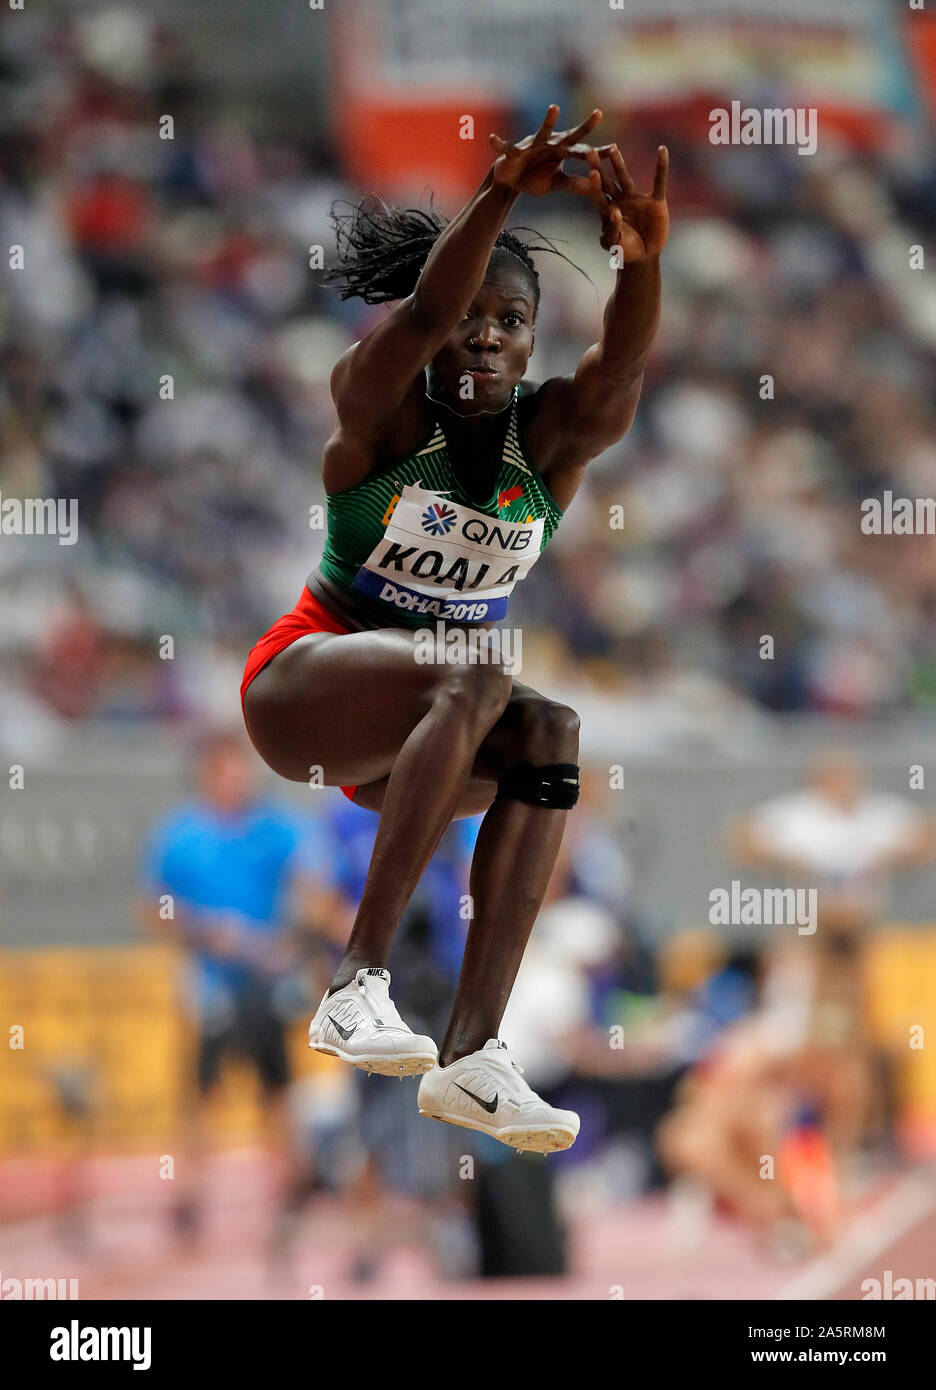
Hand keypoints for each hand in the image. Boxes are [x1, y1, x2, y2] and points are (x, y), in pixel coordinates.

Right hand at [489, 104, 608, 196]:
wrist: (511, 178)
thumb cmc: (535, 178)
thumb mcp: (556, 184)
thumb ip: (574, 184)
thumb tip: (594, 187)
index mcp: (563, 152)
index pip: (584, 151)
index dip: (598, 152)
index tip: (615, 150)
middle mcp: (551, 144)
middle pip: (571, 136)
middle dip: (584, 126)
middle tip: (599, 114)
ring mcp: (533, 145)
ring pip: (543, 132)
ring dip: (549, 120)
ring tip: (555, 108)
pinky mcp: (515, 152)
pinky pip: (507, 148)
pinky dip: (499, 144)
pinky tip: (491, 139)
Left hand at [577, 144, 669, 260]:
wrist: (644, 256)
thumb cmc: (625, 251)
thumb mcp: (614, 244)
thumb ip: (612, 230)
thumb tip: (615, 211)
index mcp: (607, 211)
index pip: (598, 196)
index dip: (594, 186)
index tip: (592, 173)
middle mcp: (619, 201)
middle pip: (607, 182)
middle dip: (599, 168)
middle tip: (591, 152)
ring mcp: (636, 199)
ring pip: (625, 179)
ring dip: (618, 165)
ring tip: (613, 149)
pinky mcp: (655, 201)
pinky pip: (659, 182)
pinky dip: (661, 167)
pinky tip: (662, 150)